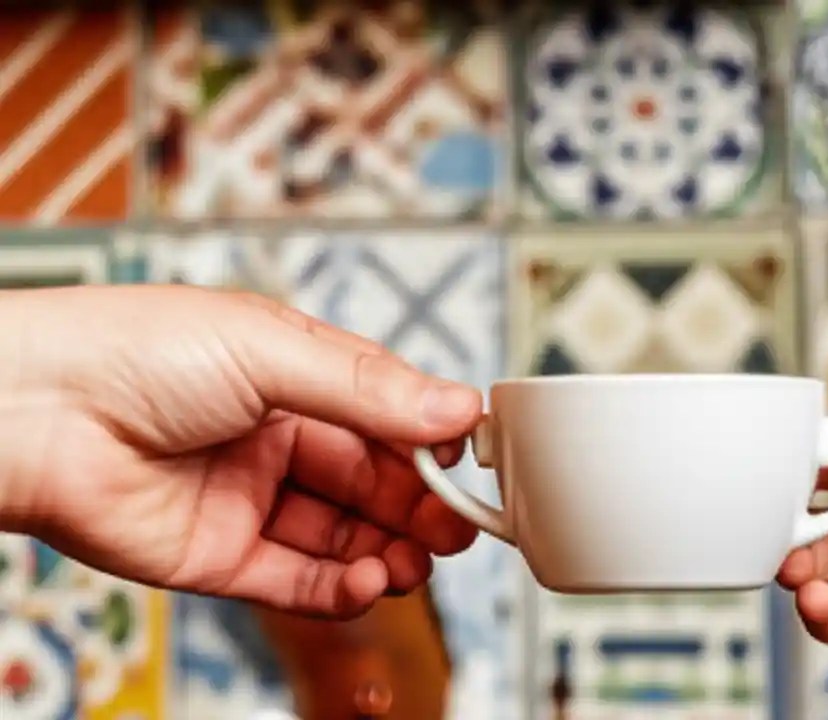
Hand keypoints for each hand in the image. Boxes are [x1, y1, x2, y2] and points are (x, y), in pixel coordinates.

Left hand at [0, 285, 480, 617]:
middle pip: (375, 481)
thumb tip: (457, 407)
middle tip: (463, 525)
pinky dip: (345, 586)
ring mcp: (251, 500)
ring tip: (420, 558)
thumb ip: (369, 390)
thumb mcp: (271, 351)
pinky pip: (300, 580)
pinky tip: (372, 577)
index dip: (431, 440)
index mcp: (294, 375)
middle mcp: (277, 438)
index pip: (386, 415)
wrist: (32, 412)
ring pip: (346, 535)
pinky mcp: (222, 558)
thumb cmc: (133, 351)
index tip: (473, 461)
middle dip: (423, 505)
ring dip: (392, 549)